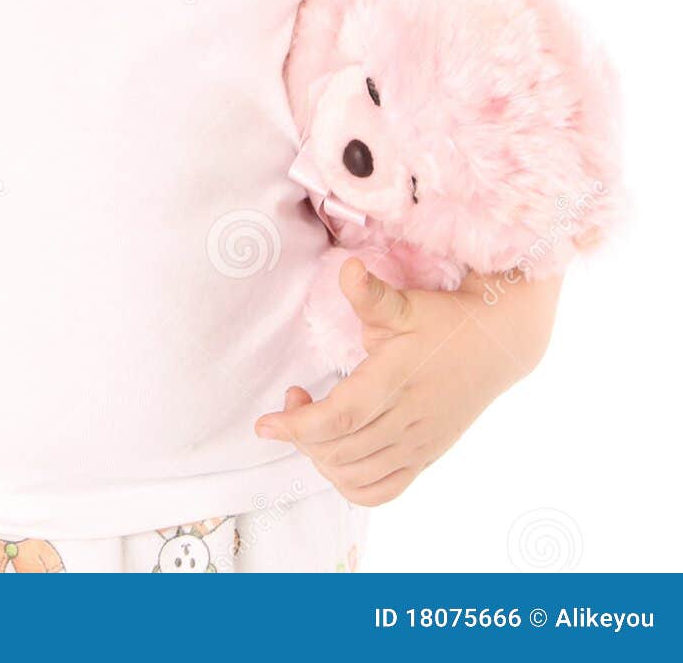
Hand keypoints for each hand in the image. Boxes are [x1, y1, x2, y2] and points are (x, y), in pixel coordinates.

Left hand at [253, 255, 553, 505]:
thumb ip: (370, 294)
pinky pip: (381, 492)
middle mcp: (407, 419)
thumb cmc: (442, 320)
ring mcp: (418, 444)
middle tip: (294, 400)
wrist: (496, 345)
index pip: (341, 417)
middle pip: (340, 450)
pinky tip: (338, 453)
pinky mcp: (424, 458)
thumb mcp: (405, 304)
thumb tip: (348, 268)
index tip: (264, 424)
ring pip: (356, 475)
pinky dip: (349, 483)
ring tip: (313, 423)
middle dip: (301, 435)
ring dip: (320, 458)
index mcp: (396, 379)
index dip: (299, 426)